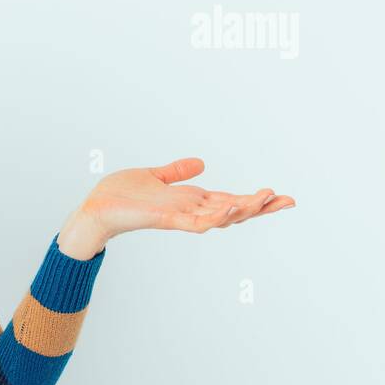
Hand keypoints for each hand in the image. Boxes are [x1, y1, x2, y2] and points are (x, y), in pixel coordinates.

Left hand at [67, 158, 294, 250]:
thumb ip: (177, 172)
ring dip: (244, 210)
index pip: (229, 200)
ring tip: (266, 199)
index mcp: (190, 201)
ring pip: (220, 217)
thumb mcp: (154, 176)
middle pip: (233, 211)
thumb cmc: (120, 195)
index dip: (254, 199)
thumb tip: (201, 163)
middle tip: (288, 201)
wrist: (95, 207)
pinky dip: (214, 217)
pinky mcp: (166, 220)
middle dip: (260, 207)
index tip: (280, 194)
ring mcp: (180, 217)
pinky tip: (230, 208)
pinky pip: (196, 222)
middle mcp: (189, 211)